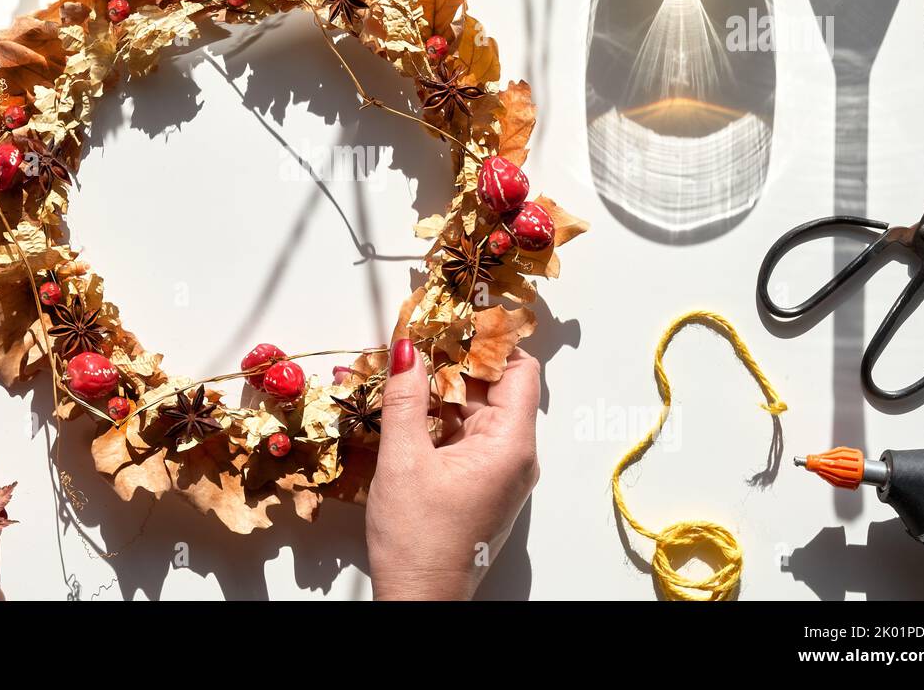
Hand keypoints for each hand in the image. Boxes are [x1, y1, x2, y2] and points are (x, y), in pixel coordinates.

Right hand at [365, 341, 540, 599]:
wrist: (421, 599)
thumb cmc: (418, 540)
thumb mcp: (403, 460)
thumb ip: (405, 397)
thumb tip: (407, 347)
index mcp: (511, 445)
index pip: (520, 370)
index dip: (489, 341)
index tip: (451, 323)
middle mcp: (516, 455)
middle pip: (496, 387)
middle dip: (456, 362)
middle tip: (416, 344)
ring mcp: (500, 470)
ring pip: (478, 410)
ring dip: (443, 391)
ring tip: (404, 374)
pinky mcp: (482, 483)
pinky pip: (468, 435)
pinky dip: (441, 418)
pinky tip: (408, 411)